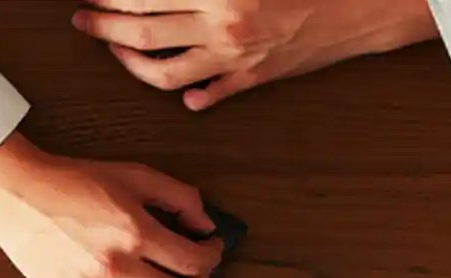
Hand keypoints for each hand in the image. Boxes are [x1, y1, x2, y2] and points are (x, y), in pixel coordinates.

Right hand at [0, 133, 222, 277]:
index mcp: (135, 232)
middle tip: (193, 274)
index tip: (209, 248)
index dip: (213, 255)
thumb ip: (178, 195)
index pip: (194, 261)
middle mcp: (117, 266)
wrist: (17, 194)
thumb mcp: (132, 174)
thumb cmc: (70, 181)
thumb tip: (204, 222)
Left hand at [72, 0, 438, 109]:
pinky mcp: (254, 78)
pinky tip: (179, 93)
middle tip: (83, 20)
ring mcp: (234, 58)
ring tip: (115, 50)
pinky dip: (189, 96)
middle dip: (102, 27)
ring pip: (163, 75)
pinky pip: (209, 94)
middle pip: (141, 34)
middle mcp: (220, 27)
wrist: (368, 5)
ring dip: (131, 64)